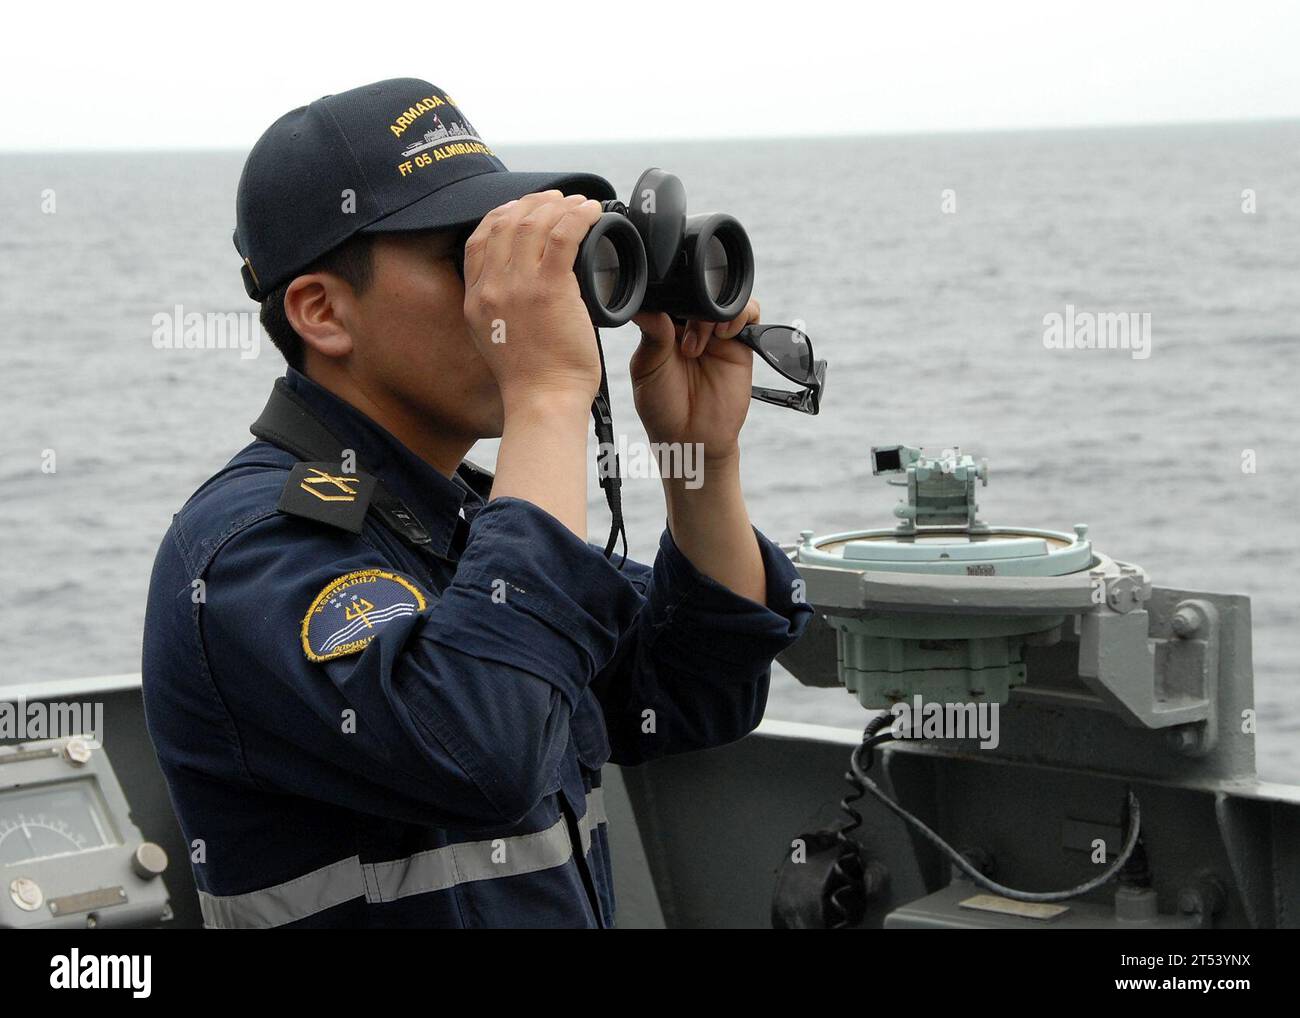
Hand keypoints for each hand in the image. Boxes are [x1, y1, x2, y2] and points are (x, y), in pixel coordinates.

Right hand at [462, 190, 604, 409]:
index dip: (500, 216)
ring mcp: (518, 287)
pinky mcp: (550, 289)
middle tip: (555, 199)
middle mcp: (491, 288)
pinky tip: (590, 211)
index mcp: (476, 300)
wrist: (543, 401)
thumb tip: (522, 286)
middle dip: (531, 204)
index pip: (478, 240)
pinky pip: (563, 235)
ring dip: (557, 206)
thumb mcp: (497, 340)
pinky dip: (578, 217)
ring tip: (576, 203)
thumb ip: (501, 309)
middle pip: (505, 224)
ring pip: (533, 224)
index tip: (521, 209)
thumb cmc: (532, 379)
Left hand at [629, 298, 760, 461]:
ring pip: (724, 297)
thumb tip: (645, 305)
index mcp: (664, 326)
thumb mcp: (647, 369)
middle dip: (693, 303)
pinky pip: (750, 313)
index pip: (671, 293)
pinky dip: (740, 314)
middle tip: (681, 339)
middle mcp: (692, 326)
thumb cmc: (664, 407)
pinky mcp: (741, 344)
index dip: (671, 292)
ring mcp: (718, 333)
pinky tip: (723, 335)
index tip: (665, 308)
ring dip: (712, 311)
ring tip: (697, 345)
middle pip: (700, 290)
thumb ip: (651, 335)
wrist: (692, 439)